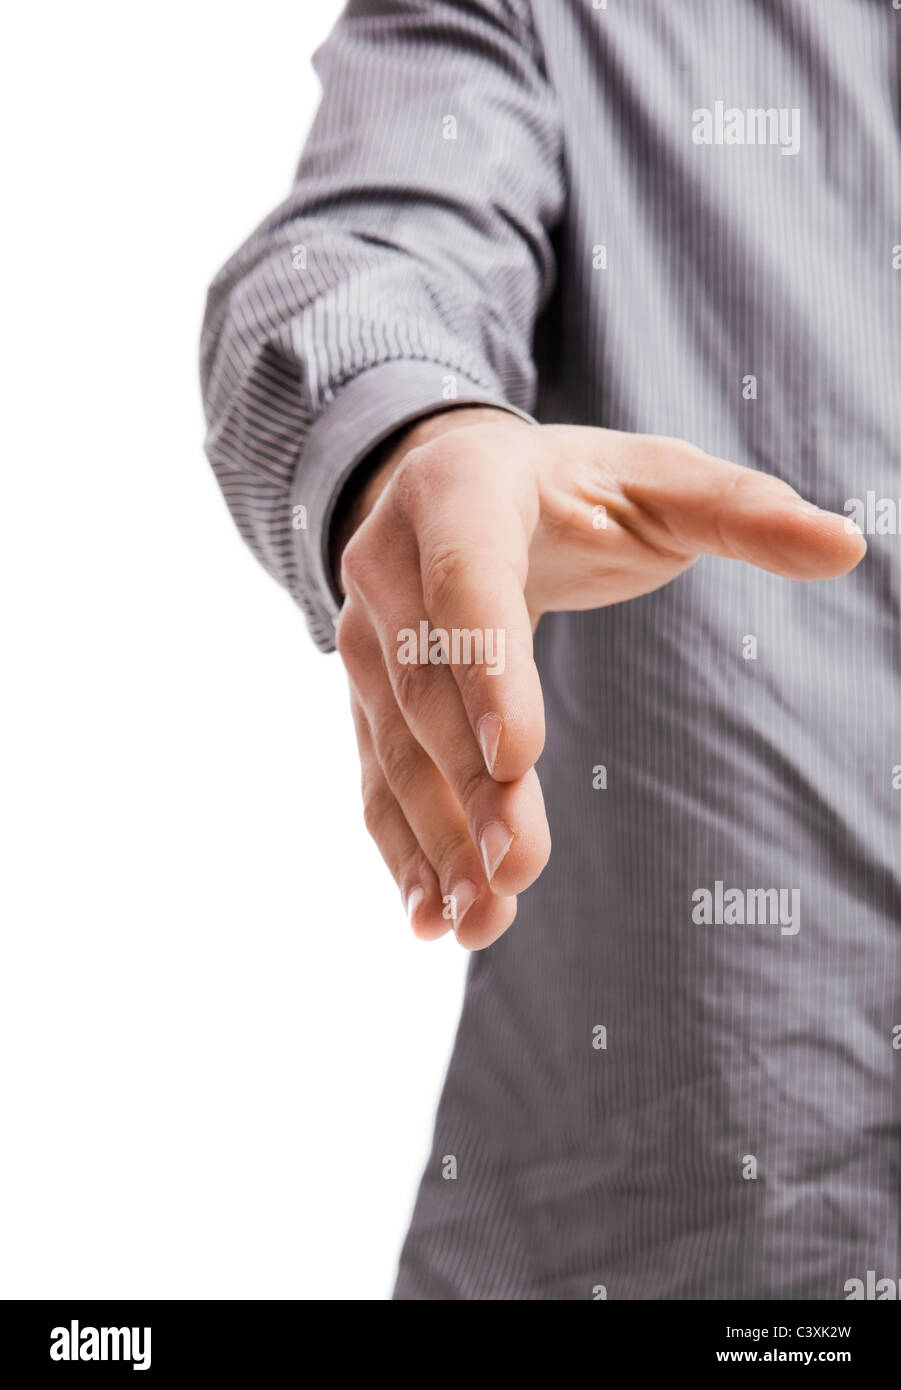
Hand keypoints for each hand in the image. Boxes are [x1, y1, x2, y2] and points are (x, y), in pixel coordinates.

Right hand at [335, 408, 865, 948]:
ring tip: (478, 919)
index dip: (486, 667)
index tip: (520, 757)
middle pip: (426, 687)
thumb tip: (845, 546)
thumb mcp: (657, 481)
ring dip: (434, 839)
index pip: (467, 582)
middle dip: (470, 786)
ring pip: (394, 747)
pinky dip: (402, 850)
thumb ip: (741, 512)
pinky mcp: (364, 694)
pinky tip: (431, 915)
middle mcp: (389, 563)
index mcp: (460, 491)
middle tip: (517, 870)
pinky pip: (375, 778)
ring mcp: (366, 635)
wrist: (445, 483)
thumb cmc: (571, 489)